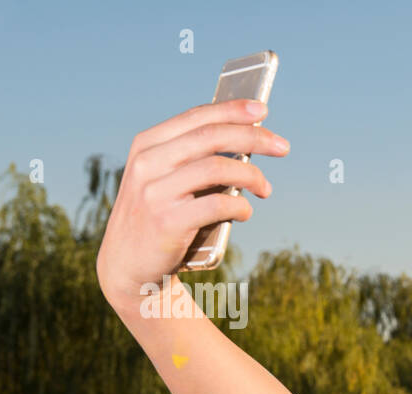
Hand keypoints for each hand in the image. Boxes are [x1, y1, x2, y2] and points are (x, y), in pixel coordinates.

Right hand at [96, 99, 288, 311]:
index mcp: (147, 145)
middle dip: (254, 137)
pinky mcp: (167, 222)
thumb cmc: (160, 216)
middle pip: (211, 138)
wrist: (128, 265)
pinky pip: (217, 205)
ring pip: (218, 169)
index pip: (196, 117)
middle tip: (283, 146)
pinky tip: (245, 212)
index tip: (262, 110)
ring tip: (266, 189)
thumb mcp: (164, 179)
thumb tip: (247, 140)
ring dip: (253, 176)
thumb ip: (192, 158)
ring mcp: (155, 192)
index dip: (232, 110)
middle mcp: (148, 163)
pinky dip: (240, 208)